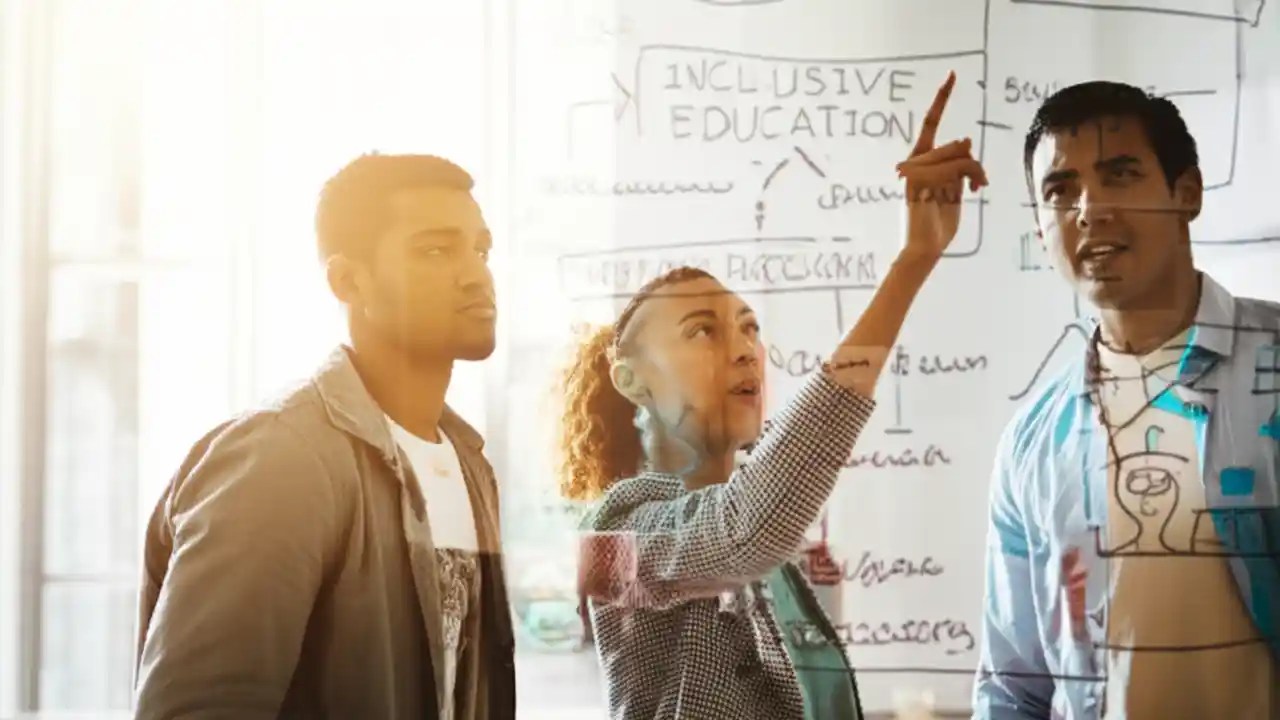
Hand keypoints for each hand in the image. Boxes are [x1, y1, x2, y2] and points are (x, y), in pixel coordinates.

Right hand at [895, 71, 987, 258]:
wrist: (926, 247)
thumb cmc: (939, 222)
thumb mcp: (955, 187)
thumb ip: (959, 164)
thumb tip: (967, 138)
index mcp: (922, 161)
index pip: (931, 123)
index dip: (941, 99)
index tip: (952, 75)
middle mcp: (916, 161)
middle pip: (957, 143)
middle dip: (974, 164)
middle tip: (980, 185)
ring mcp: (917, 170)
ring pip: (960, 155)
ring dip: (975, 172)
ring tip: (976, 189)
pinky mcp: (921, 180)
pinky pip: (955, 167)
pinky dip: (970, 178)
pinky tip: (969, 192)